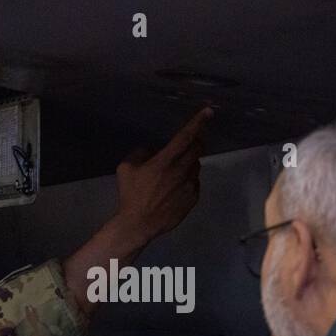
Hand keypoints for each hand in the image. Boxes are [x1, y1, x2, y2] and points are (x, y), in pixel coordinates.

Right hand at [113, 107, 211, 243]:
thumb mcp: (126, 168)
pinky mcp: (193, 199)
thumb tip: (153, 150)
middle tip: (190, 142)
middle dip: (196, 142)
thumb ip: (141, 153)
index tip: (208, 111)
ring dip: (189, 163)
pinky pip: (195, 183)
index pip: (185, 136)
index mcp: (165, 161)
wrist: (139, 223)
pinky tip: (175, 188)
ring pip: (196, 166)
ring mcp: (189, 186)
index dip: (197, 122)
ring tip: (174, 172)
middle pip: (197, 149)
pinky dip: (188, 180)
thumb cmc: (131, 195)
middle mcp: (181, 171)